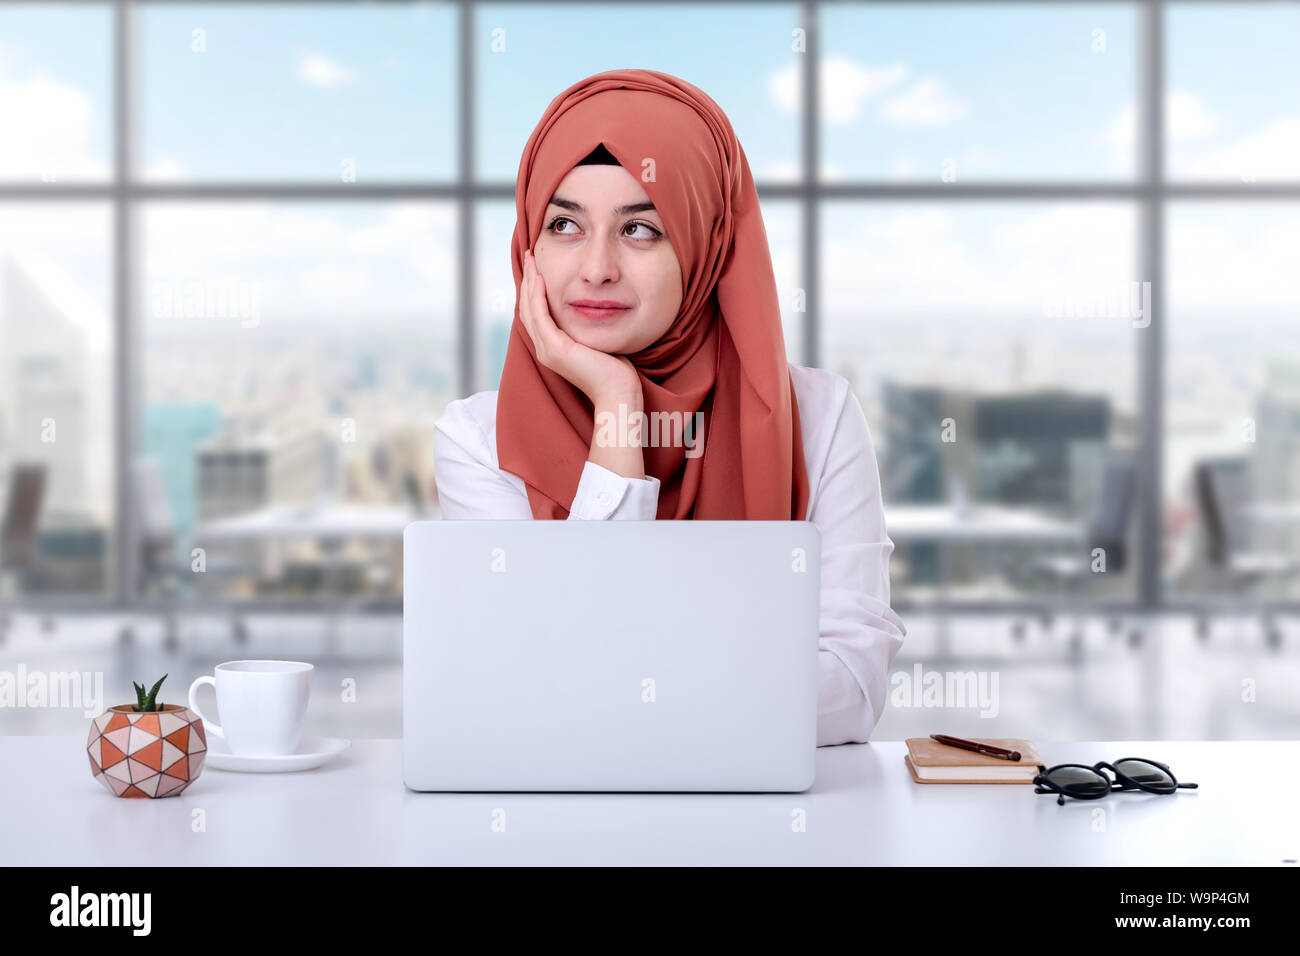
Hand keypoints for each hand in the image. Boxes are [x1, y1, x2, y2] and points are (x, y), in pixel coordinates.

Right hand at [518, 249, 642, 406]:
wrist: (618, 392)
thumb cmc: (616, 370)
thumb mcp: (598, 340)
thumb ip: (589, 326)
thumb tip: (596, 308)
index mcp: (552, 348)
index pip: (536, 313)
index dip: (534, 289)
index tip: (537, 267)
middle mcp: (544, 349)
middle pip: (528, 308)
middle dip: (527, 280)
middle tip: (529, 256)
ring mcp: (547, 350)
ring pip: (530, 308)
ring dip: (529, 282)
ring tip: (530, 260)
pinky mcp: (556, 348)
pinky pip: (541, 315)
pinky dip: (538, 295)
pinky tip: (539, 278)